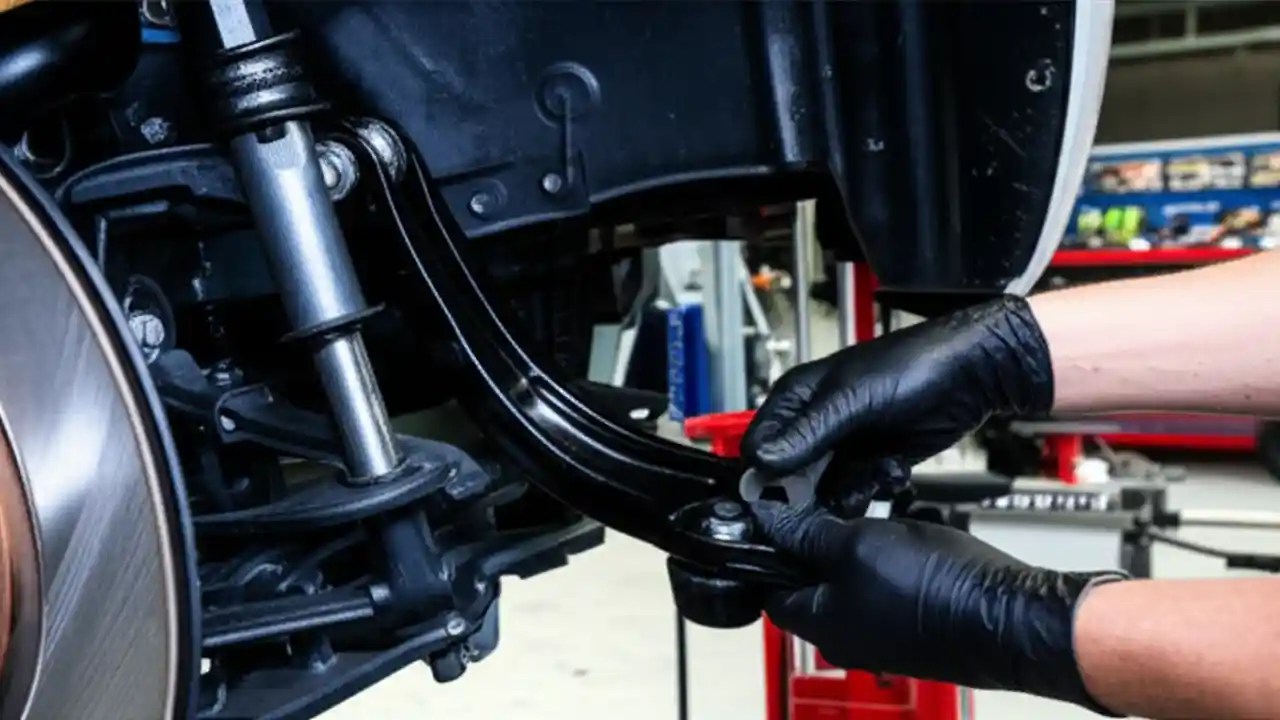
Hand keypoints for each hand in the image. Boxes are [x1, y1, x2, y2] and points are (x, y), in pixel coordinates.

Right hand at [741, 296, 1052, 475]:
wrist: (971, 373)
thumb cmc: (912, 367)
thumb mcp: (853, 400)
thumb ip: (808, 433)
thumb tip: (763, 462)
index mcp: (798, 399)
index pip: (760, 447)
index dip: (766, 477)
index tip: (784, 500)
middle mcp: (815, 424)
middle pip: (789, 477)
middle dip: (813, 491)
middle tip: (841, 490)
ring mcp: (843, 445)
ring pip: (822, 490)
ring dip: (848, 491)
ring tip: (878, 473)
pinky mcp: (870, 462)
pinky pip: (854, 491)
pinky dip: (871, 489)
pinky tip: (894, 471)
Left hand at [755, 501, 1123, 713]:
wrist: (1008, 614)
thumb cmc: (933, 590)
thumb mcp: (852, 545)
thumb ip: (803, 532)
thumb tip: (765, 517)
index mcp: (818, 623)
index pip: (767, 582)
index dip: (766, 542)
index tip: (771, 506)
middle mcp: (846, 634)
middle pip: (809, 575)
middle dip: (816, 532)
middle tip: (826, 496)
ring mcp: (881, 629)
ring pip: (851, 572)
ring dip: (856, 536)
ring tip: (870, 505)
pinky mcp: (914, 618)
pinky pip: (886, 578)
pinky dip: (888, 549)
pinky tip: (903, 526)